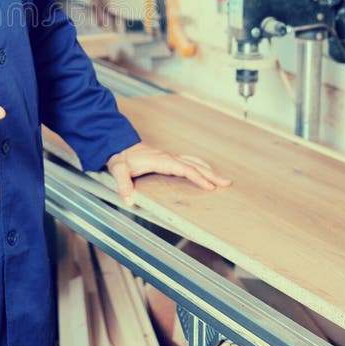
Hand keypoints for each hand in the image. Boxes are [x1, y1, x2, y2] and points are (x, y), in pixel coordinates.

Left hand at [106, 141, 231, 205]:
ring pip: (194, 162)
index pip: (184, 168)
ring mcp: (170, 157)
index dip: (198, 177)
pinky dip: (201, 166)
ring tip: (223, 179)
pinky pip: (190, 162)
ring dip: (209, 170)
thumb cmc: (120, 157)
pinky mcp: (169, 158)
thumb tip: (129, 201)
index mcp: (160, 160)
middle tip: (226, 183)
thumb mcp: (118, 170)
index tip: (210, 186)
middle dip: (211, 174)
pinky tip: (207, 170)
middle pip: (194, 165)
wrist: (118, 144)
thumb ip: (123, 185)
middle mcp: (168, 157)